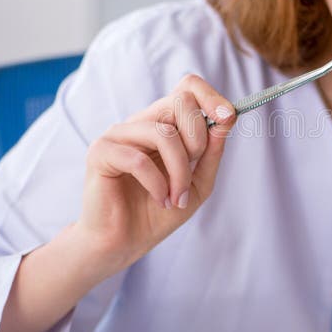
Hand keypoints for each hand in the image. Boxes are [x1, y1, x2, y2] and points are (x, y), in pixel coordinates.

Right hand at [76, 74, 235, 272]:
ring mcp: (118, 134)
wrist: (125, 243)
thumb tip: (227, 118)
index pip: (187, 88)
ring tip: (177, 197)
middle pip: (179, 101)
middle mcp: (141, 122)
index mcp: (164, 124)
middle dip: (198, 138)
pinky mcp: (101, 153)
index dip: (211, 97)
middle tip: (194, 169)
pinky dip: (157, 183)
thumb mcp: (199, 183)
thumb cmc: (159, 212)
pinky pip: (138, 158)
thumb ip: (212, 152)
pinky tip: (159, 200)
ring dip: (180, 170)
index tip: (229, 117)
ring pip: (163, 132)